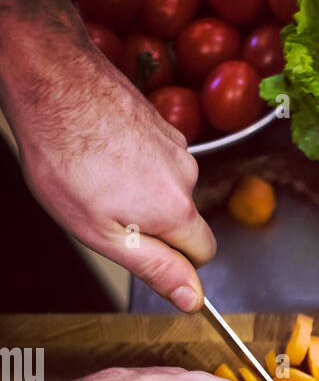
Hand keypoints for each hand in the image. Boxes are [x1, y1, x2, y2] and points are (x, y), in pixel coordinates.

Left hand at [0, 0, 214, 310]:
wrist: (54, 81)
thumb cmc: (66, 158)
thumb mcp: (102, 233)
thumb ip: (154, 267)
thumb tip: (193, 298)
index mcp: (176, 209)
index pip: (203, 254)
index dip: (175, 260)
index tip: (142, 249)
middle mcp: (186, 175)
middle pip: (184, 218)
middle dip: (153, 222)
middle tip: (105, 209)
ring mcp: (176, 144)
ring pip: (168, 187)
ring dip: (141, 189)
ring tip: (98, 174)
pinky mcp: (162, 123)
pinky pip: (157, 158)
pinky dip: (135, 161)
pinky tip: (102, 151)